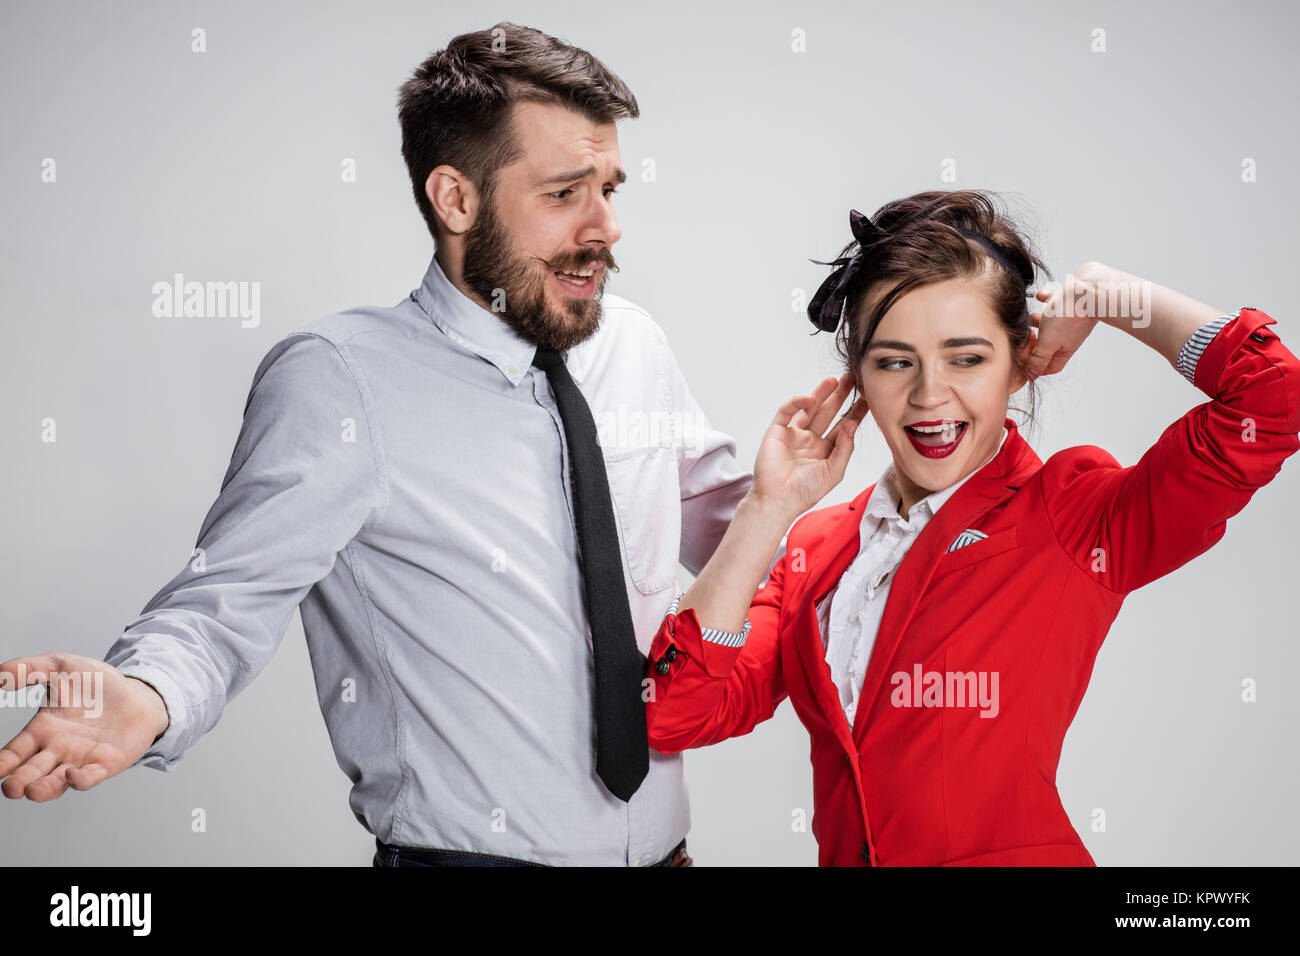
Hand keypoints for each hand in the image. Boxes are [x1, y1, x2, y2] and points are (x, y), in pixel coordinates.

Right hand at [0, 653, 170, 800]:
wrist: (137, 692)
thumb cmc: (96, 683)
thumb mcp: (61, 667)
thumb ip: (30, 669)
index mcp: (41, 731)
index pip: (15, 752)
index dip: (3, 762)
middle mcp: (57, 750)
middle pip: (32, 771)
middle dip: (19, 781)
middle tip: (10, 789)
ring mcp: (81, 759)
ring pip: (56, 781)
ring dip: (44, 788)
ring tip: (32, 792)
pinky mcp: (106, 764)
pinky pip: (90, 777)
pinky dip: (80, 780)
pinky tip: (72, 775)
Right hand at [750, 373, 868, 519]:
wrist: (778, 500)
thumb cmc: (805, 492)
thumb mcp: (834, 472)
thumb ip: (845, 449)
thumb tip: (851, 425)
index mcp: (825, 451)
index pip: (842, 426)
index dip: (854, 413)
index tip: (868, 400)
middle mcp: (810, 440)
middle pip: (828, 413)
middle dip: (840, 396)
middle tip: (853, 379)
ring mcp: (793, 434)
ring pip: (810, 408)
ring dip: (822, 393)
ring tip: (836, 380)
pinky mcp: (776, 431)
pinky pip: (787, 411)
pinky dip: (798, 403)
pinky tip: (811, 399)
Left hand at [1027, 261, 1114, 377]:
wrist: (1090, 288)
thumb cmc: (1069, 316)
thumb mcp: (1048, 342)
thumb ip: (1039, 359)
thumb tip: (1032, 375)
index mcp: (1064, 350)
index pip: (1050, 366)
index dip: (1036, 367)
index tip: (1023, 361)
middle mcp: (1069, 336)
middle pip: (1048, 345)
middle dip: (1034, 342)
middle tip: (1023, 337)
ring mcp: (1071, 319)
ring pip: (1050, 324)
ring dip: (1037, 321)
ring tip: (1028, 317)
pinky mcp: (1071, 302)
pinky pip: (1056, 303)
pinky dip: (1047, 300)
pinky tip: (1040, 296)